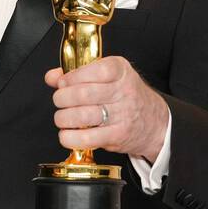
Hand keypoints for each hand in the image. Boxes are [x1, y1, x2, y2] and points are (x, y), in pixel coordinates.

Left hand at [45, 57, 169, 161]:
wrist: (155, 122)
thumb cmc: (126, 96)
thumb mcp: (108, 76)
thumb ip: (77, 74)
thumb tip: (51, 76)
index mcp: (121, 71)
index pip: (96, 70)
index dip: (73, 77)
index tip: (63, 83)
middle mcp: (123, 92)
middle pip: (84, 94)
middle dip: (62, 98)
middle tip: (60, 101)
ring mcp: (122, 115)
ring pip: (83, 115)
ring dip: (63, 118)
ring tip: (62, 118)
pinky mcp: (118, 136)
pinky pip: (88, 138)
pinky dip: (70, 138)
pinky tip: (66, 134)